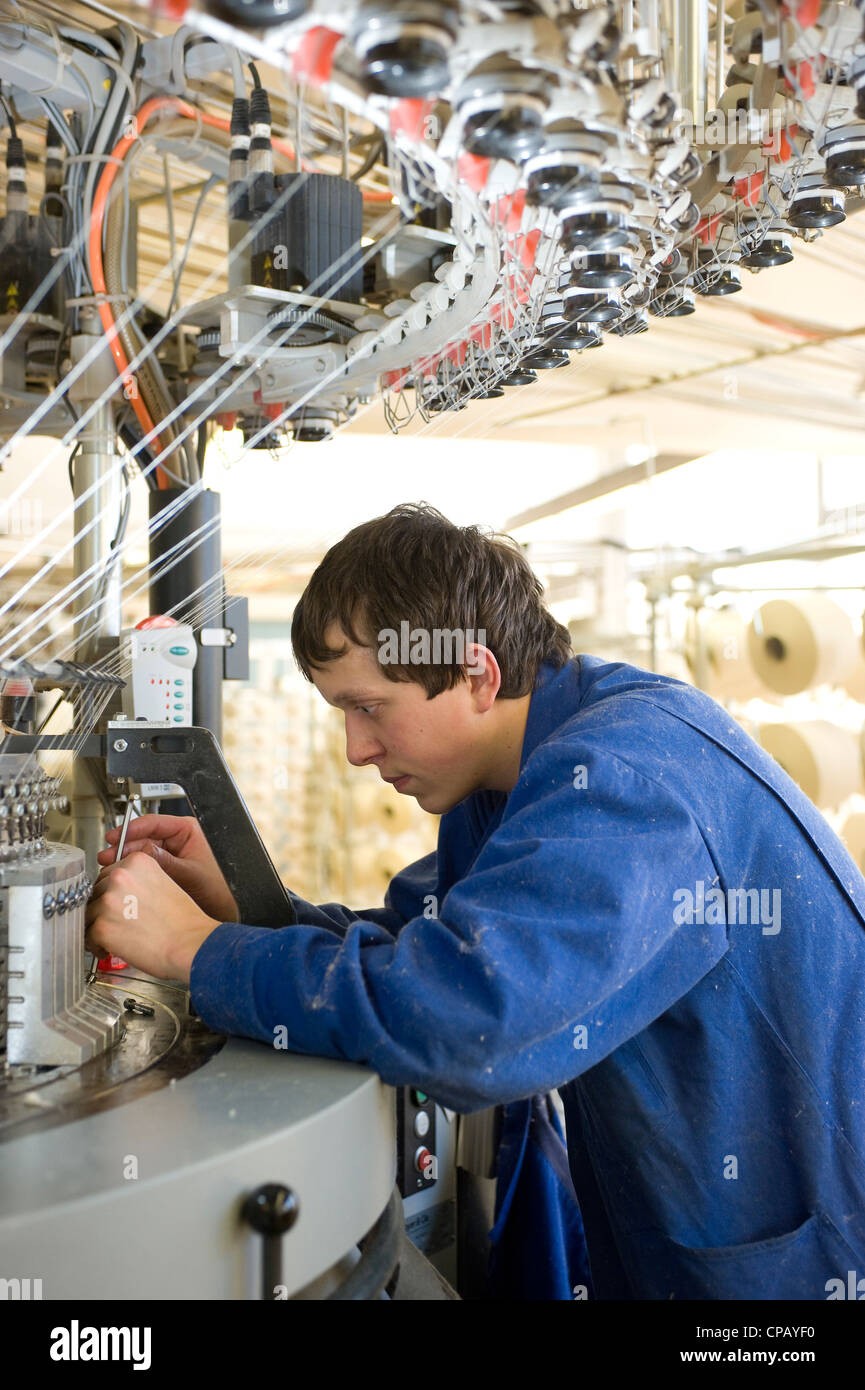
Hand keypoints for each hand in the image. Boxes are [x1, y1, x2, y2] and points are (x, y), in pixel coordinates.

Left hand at [85, 852, 221, 982]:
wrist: (192, 945)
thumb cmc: (184, 922)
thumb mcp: (163, 884)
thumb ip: (137, 881)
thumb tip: (115, 893)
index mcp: (137, 862)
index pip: (108, 874)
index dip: (112, 893)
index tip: (118, 905)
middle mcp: (120, 877)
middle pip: (95, 893)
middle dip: (103, 909)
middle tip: (118, 924)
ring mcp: (109, 901)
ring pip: (88, 914)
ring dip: (98, 927)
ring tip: (116, 938)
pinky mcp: (102, 927)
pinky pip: (88, 936)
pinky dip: (97, 946)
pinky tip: (112, 949)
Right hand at [97, 813, 238, 922]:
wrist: (226, 911)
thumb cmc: (219, 890)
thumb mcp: (189, 874)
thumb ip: (163, 862)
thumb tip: (138, 851)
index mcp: (189, 831)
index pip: (154, 822)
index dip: (131, 829)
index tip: (114, 837)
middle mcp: (179, 839)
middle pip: (144, 837)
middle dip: (124, 848)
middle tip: (107, 857)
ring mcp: (172, 854)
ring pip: (142, 852)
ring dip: (126, 860)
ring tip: (110, 868)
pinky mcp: (166, 868)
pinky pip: (146, 865)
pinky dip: (134, 870)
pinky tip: (123, 877)